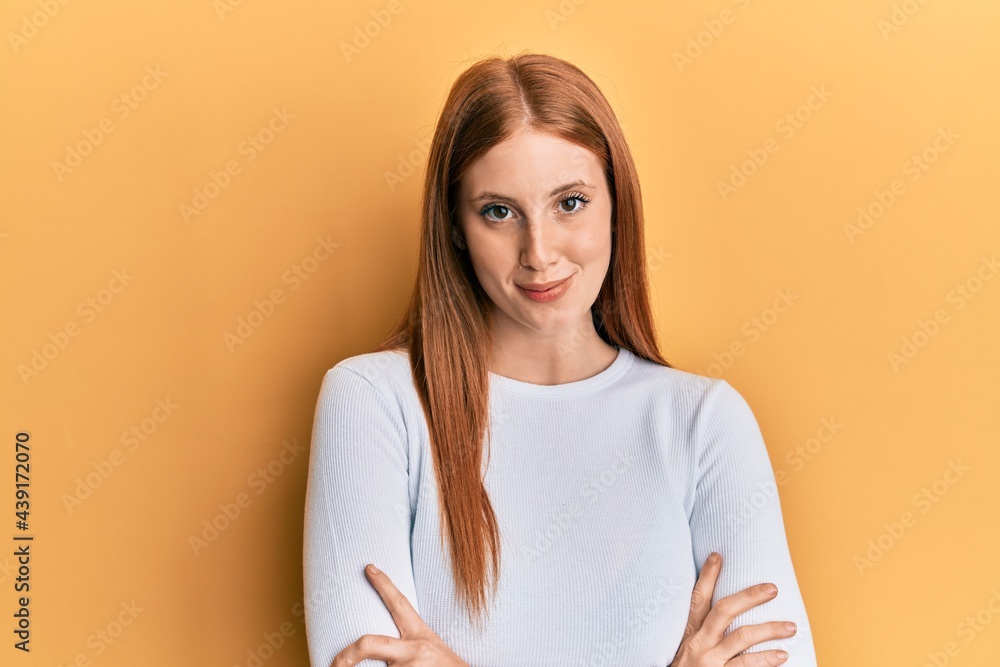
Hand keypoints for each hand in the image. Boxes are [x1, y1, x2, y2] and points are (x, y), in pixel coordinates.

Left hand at [331, 564, 468, 666]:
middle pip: (370, 643)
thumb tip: (381, 648)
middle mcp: (414, 650)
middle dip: (347, 654)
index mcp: (420, 636)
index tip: (368, 568)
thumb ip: (409, 644)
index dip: (383, 584)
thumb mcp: (431, 650)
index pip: (399, 603)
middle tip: (335, 663)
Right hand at [669, 552, 796, 665]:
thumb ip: (702, 631)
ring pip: (742, 637)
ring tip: (790, 627)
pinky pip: (747, 665)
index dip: (708, 576)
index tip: (718, 555)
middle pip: (724, 611)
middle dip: (749, 597)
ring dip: (770, 629)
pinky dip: (766, 660)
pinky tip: (782, 656)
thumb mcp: (687, 647)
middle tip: (773, 589)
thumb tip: (724, 612)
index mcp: (691, 632)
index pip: (698, 598)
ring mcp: (710, 661)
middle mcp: (699, 642)